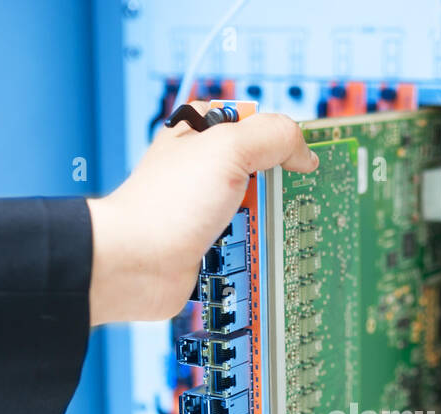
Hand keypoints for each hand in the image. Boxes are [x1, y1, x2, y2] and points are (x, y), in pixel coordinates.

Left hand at [86, 109, 317, 325]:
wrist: (135, 264)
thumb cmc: (166, 204)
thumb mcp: (229, 148)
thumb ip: (274, 137)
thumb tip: (305, 153)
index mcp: (199, 132)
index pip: (254, 122)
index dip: (280, 139)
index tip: (304, 159)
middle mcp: (201, 169)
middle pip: (260, 171)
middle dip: (279, 188)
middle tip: (292, 199)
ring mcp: (204, 208)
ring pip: (255, 210)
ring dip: (269, 223)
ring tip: (274, 230)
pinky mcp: (207, 244)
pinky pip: (245, 244)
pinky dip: (257, 250)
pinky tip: (263, 254)